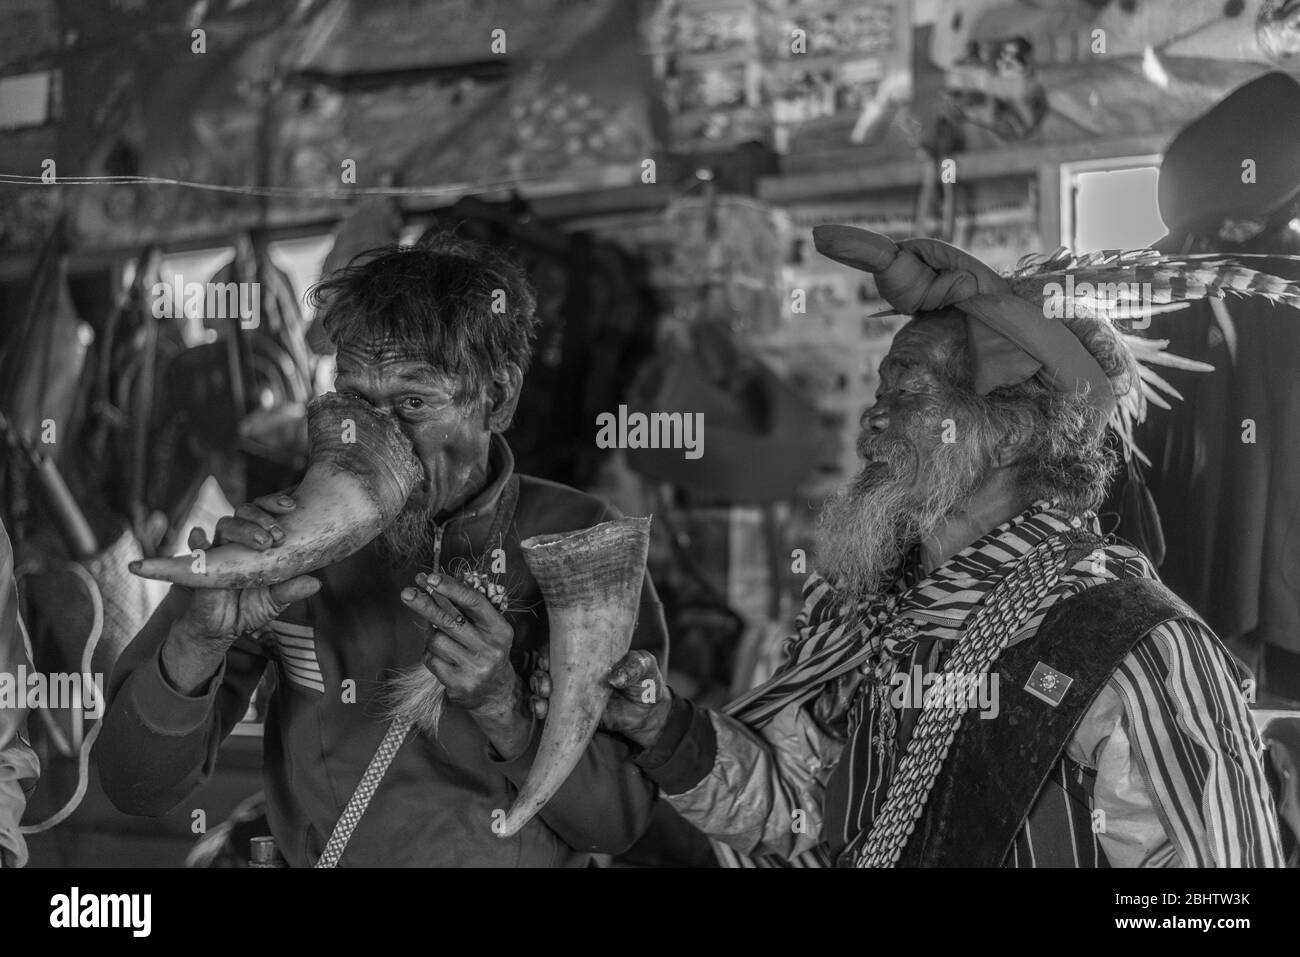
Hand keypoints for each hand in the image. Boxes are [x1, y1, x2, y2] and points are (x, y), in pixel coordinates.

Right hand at [163, 493, 319, 692]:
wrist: (223, 628)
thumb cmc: (252, 606)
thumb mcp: (276, 601)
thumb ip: (292, 590)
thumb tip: (315, 583)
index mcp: (260, 539)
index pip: (266, 510)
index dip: (276, 503)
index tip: (292, 506)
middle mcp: (239, 539)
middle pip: (246, 511)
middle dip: (263, 518)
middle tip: (278, 535)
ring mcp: (219, 549)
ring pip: (227, 524)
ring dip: (244, 528)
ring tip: (262, 542)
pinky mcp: (200, 564)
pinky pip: (196, 548)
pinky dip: (197, 540)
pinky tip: (199, 536)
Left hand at [401, 572, 519, 718]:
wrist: (495, 694)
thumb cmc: (487, 652)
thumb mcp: (488, 630)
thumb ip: (466, 610)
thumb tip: (431, 585)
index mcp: (500, 630)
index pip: (474, 602)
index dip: (451, 588)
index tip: (431, 578)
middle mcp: (490, 648)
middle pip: (449, 620)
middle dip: (425, 604)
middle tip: (407, 592)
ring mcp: (474, 667)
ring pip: (436, 640)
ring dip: (431, 636)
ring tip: (441, 640)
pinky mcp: (458, 683)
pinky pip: (431, 659)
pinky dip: (430, 654)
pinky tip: (441, 657)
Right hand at [530, 649, 672, 750]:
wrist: (647, 714)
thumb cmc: (645, 681)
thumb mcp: (645, 667)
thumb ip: (633, 667)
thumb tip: (614, 678)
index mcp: (590, 652)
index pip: (563, 645)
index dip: (550, 650)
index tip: (547, 661)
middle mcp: (576, 669)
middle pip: (547, 665)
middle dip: (540, 674)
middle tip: (546, 686)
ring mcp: (571, 690)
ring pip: (543, 685)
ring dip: (537, 691)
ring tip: (542, 701)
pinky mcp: (570, 710)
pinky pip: (549, 708)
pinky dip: (540, 708)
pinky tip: (542, 712)